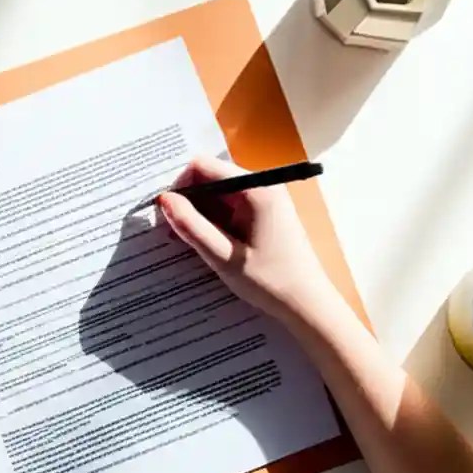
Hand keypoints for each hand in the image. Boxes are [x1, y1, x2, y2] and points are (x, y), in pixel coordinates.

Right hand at [156, 155, 337, 322]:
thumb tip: (164, 201)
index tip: (167, 214)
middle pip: (210, 179)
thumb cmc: (270, 282)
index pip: (204, 166)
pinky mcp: (263, 216)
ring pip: (217, 196)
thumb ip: (192, 227)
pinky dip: (212, 223)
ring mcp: (264, 201)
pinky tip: (206, 245)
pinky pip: (229, 209)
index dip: (180, 186)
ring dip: (199, 215)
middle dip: (188, 202)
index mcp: (256, 189)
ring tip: (187, 242)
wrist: (308, 306)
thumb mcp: (224, 257)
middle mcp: (262, 187)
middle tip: (173, 232)